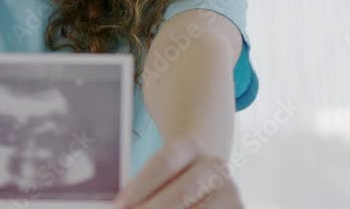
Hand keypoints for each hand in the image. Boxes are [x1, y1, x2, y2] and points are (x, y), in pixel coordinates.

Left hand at [114, 137, 242, 207]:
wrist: (205, 176)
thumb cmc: (171, 177)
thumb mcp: (159, 172)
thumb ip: (141, 187)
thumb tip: (123, 205)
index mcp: (190, 146)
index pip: (164, 162)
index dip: (140, 186)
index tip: (119, 204)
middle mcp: (214, 166)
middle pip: (181, 191)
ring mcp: (229, 192)